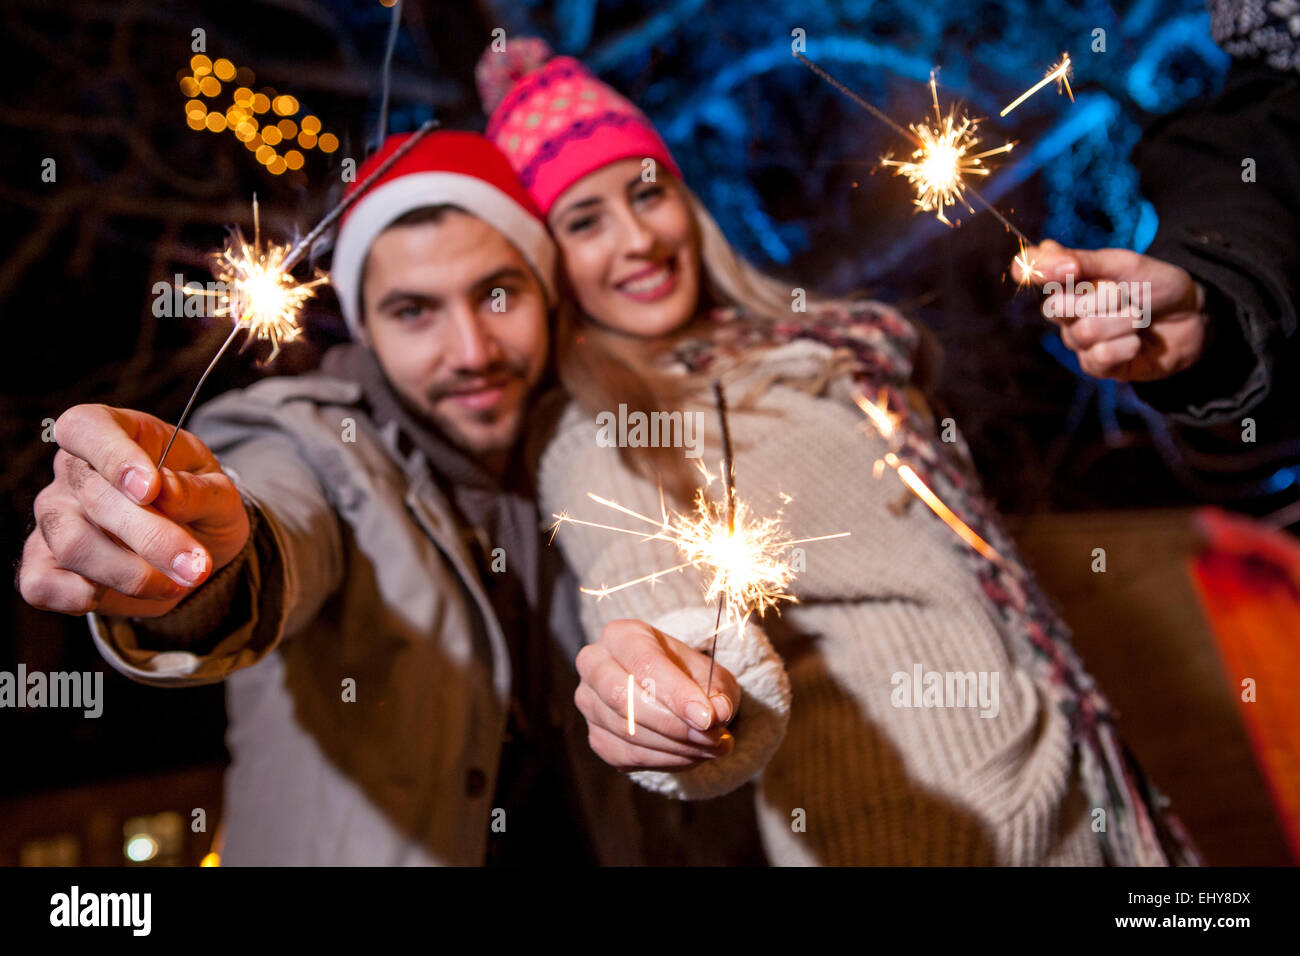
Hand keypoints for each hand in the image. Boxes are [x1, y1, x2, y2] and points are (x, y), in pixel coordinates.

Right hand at [18, 404, 249, 617]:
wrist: (196, 549)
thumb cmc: (202, 504)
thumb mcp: (219, 491)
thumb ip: (197, 490)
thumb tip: (166, 491)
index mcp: (113, 433)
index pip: (87, 428)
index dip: (113, 455)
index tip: (150, 488)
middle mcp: (73, 471)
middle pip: (92, 497)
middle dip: (151, 537)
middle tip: (196, 565)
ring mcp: (55, 517)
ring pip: (72, 545)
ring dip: (132, 573)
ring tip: (181, 581)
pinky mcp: (44, 564)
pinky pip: (43, 583)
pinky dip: (84, 596)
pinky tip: (131, 595)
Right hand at [575, 618, 739, 770]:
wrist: (671, 692)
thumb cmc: (688, 675)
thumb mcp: (711, 674)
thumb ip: (717, 690)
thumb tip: (719, 712)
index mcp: (622, 635)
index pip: (644, 663)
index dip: (676, 693)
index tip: (707, 718)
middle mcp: (595, 664)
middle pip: (623, 697)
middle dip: (674, 724)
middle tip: (712, 737)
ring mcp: (589, 702)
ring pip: (627, 732)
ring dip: (676, 747)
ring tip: (712, 747)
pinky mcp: (596, 737)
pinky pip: (628, 756)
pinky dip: (666, 761)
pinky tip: (692, 754)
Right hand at [1013, 239, 1210, 381]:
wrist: (1193, 316)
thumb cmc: (1155, 285)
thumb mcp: (1123, 264)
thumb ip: (1082, 259)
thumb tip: (1043, 252)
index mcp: (1066, 280)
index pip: (1027, 270)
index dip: (1036, 268)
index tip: (1068, 268)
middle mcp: (1065, 311)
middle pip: (1055, 307)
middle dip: (1102, 299)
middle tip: (1125, 295)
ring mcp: (1078, 340)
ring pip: (1083, 332)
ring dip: (1123, 322)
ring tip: (1138, 318)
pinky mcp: (1096, 366)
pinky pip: (1097, 357)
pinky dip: (1126, 346)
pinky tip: (1137, 342)